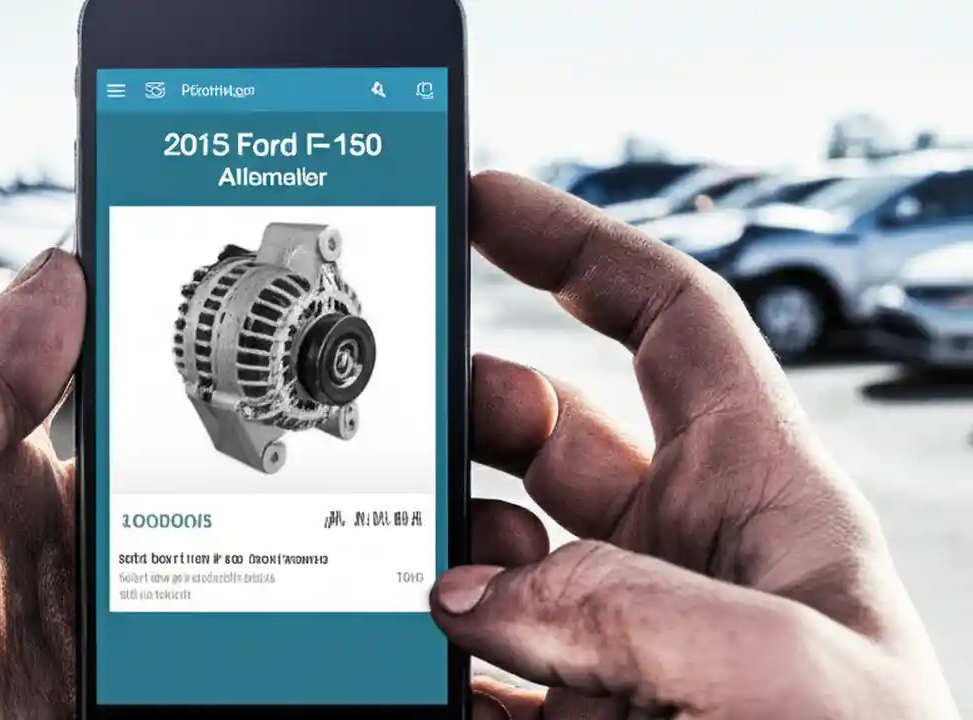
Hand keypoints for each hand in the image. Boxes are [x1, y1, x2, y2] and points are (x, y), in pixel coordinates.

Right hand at [438, 172, 958, 718]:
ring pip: (491, 552)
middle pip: (547, 425)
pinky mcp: (568, 717)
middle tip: (391, 414)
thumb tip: (472, 592)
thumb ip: (638, 613)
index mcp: (757, 498)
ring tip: (380, 560)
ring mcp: (615, 642)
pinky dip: (421, 661)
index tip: (482, 202)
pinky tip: (391, 662)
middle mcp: (679, 558)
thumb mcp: (797, 685)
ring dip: (430, 546)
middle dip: (467, 404)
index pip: (665, 322)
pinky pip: (471, 666)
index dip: (576, 247)